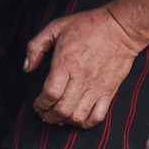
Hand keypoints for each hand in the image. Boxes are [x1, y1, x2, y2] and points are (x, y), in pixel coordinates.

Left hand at [24, 6, 142, 128]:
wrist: (122, 26)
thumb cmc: (89, 25)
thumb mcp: (56, 27)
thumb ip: (36, 46)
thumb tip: (27, 68)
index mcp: (66, 63)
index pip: (50, 94)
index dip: (40, 104)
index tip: (37, 104)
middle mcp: (81, 78)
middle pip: (61, 110)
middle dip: (48, 116)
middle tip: (45, 113)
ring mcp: (97, 86)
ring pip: (77, 117)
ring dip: (65, 121)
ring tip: (59, 117)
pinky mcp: (109, 91)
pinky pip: (97, 116)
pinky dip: (85, 123)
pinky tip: (78, 118)